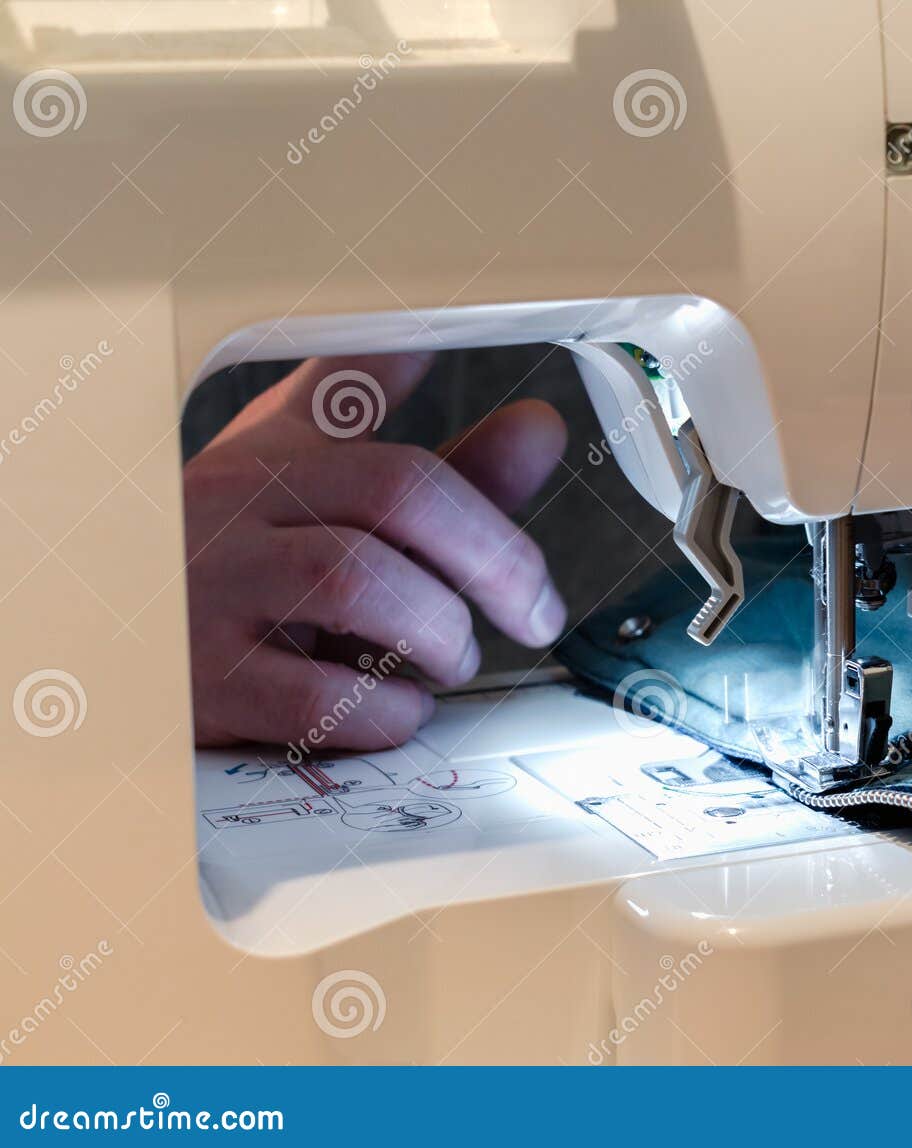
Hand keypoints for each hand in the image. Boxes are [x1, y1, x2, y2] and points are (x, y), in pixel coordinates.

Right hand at [184, 353, 567, 750]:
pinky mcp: (198, 684)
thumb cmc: (234, 570)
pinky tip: (396, 709)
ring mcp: (209, 590)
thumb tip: (540, 429)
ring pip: (356, 578)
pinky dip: (385, 709)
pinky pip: (313, 695)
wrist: (99, 649)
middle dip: (496, 554)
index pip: (377, 406)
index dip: (481, 459)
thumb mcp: (318, 506)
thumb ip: (435, 473)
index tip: (543, 445)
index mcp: (273, 455)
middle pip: (397, 489)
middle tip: (535, 610)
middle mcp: (237, 505)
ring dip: (438, 628)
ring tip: (449, 657)